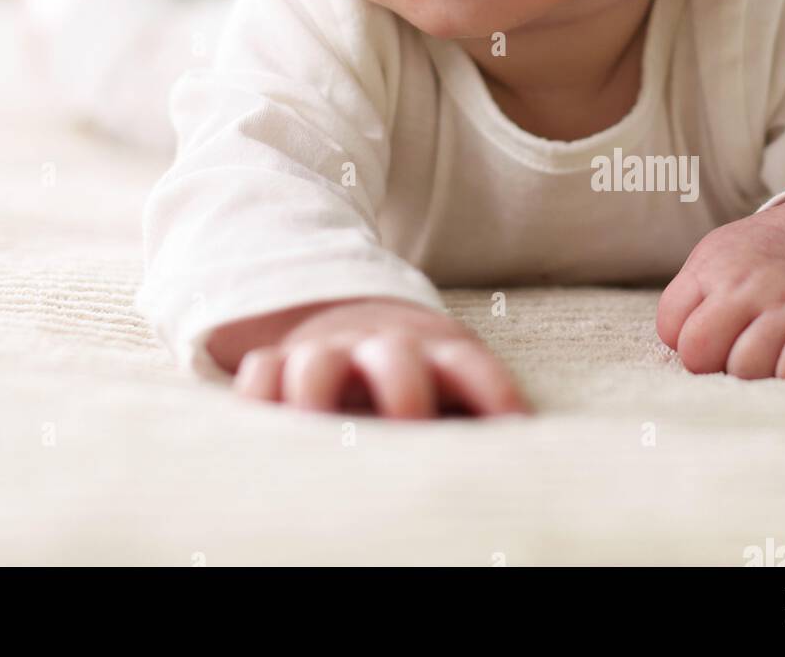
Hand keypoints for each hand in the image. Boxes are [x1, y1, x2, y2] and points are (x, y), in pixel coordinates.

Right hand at [208, 297, 532, 418]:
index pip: (470, 365)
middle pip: (395, 359)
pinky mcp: (280, 365)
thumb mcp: (452, 378)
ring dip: (315, 395)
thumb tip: (527, 473)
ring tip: (312, 431)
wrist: (348, 311)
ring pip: (314, 364)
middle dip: (404, 392)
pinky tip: (260, 434)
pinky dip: (257, 399)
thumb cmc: (417, 375)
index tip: (514, 428)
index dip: (492, 392)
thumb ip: (475, 414)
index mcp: (436, 351)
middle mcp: (381, 349)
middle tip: (408, 426)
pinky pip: (259, 374)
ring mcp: (326, 353)